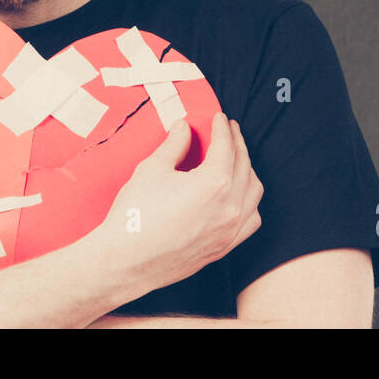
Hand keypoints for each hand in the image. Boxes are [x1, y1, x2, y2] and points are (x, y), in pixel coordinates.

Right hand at [94, 112, 262, 296]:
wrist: (125, 261)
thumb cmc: (135, 215)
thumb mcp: (152, 169)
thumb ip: (174, 145)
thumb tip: (184, 128)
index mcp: (214, 183)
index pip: (225, 147)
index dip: (222, 128)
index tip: (219, 118)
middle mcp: (229, 207)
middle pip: (243, 165)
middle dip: (237, 144)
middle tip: (230, 131)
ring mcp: (229, 230)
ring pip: (253, 192)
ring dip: (247, 170)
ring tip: (236, 159)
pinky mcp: (224, 247)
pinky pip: (251, 220)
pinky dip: (250, 202)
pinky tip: (239, 196)